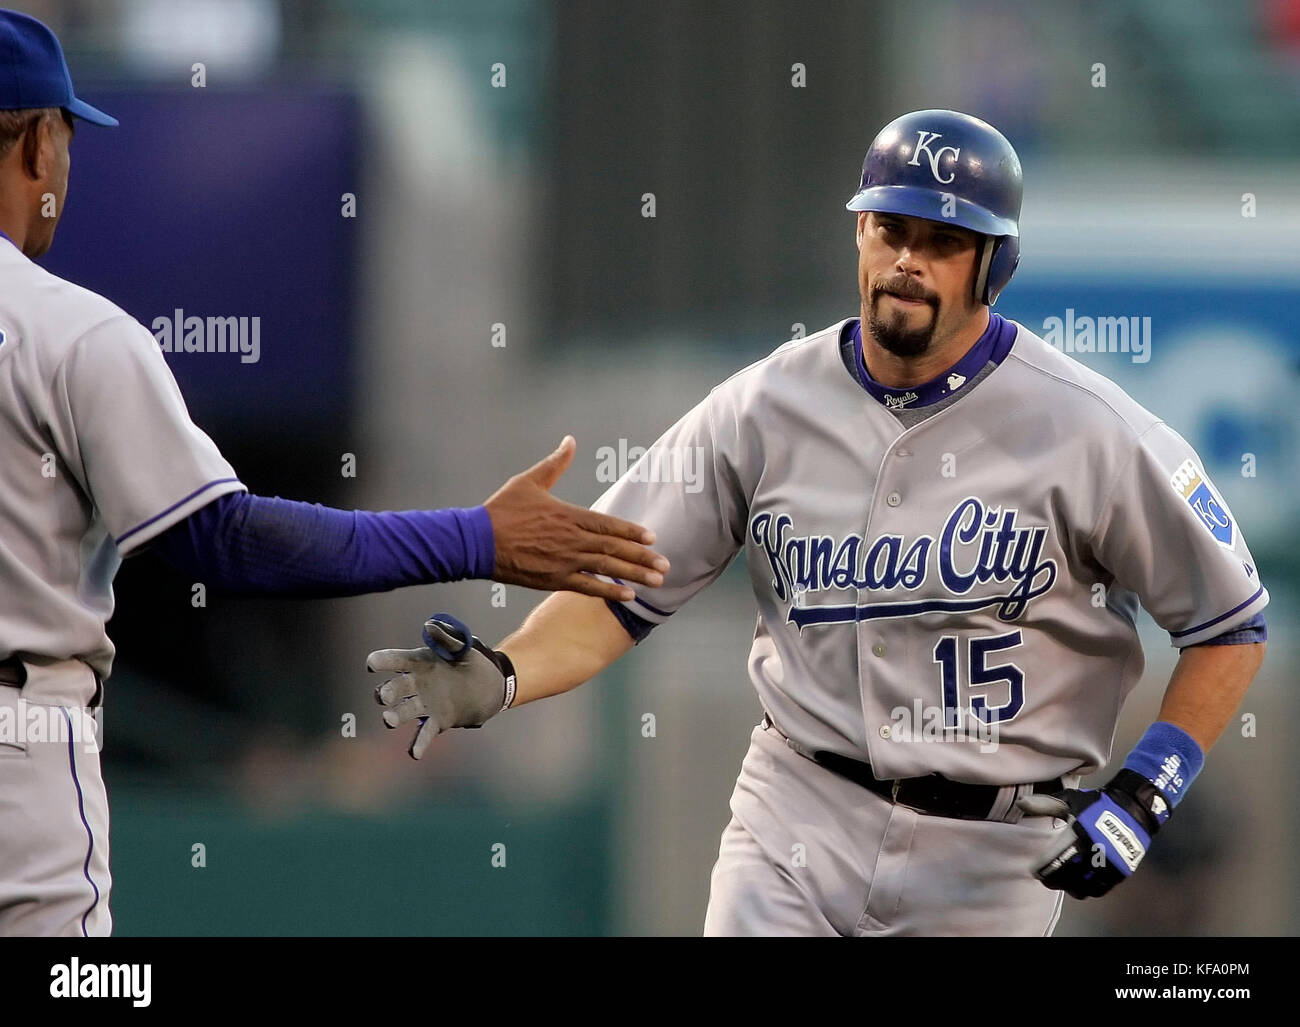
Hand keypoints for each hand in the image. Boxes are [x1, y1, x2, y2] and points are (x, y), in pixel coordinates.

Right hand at [367, 617, 515, 759]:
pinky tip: (414, 754)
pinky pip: (424, 734)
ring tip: (389, 720)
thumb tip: (429, 626)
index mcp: (420, 662)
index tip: (372, 663)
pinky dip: (418, 744)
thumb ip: (447, 637)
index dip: (383, 661)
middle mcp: (417, 684)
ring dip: (394, 716)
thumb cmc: (471, 661)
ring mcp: (424, 704)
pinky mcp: (437, 721)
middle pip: (395, 688)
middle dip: (386, 692)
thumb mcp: (462, 646)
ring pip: (404, 711)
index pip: (397, 661)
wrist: (490, 685)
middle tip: (383, 696)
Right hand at [483, 435, 669, 600]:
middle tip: (666, 566)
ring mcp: (564, 560)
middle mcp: (572, 538)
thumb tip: (570, 440)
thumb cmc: (502, 509)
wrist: (476, 541)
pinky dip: (608, 590)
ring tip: (657, 581)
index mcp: (568, 514)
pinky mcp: (553, 579)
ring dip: (634, 575)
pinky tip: (628, 595)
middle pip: (614, 548)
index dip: (632, 532)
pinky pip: (587, 586)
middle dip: (643, 557)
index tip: (652, 538)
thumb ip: (555, 463)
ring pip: (606, 568)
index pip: (608, 524)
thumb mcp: (530, 481)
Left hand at [1016, 769, 1169, 898]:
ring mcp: (1109, 864)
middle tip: (1047, 879)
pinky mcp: (1121, 871)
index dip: (1044, 871)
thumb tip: (1021, 803)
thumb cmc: (1097, 804)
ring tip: (1064, 883)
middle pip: (1068, 878)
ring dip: (1071, 888)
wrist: (1134, 808)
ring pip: (1084, 888)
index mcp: (1079, 835)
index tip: (1036, 871)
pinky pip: (1101, 889)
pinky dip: (1089, 889)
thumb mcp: (1071, 800)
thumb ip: (1045, 804)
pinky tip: (1082, 884)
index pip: (1056, 862)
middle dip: (1054, 881)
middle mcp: (1094, 851)